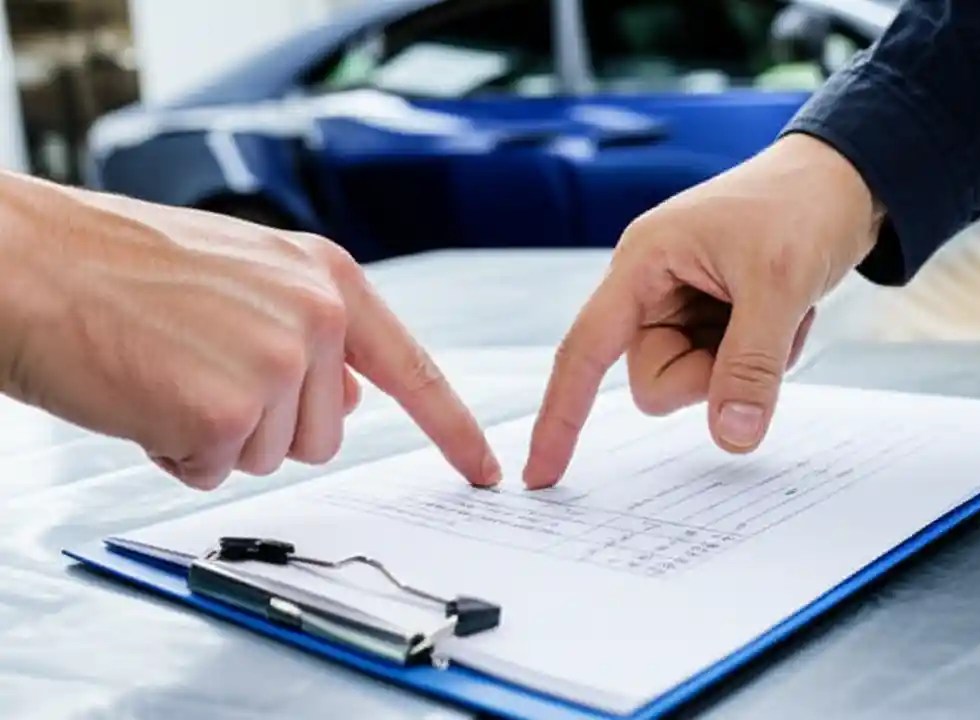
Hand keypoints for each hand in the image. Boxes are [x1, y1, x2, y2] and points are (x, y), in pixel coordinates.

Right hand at [0, 172, 498, 489]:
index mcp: (325, 278)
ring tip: (165, 371)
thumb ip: (309, 331)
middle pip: (326, 433)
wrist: (28, 262)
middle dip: (261, 422)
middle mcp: (316, 315)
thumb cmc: (120, 268)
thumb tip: (357, 393)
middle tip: (195, 367)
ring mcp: (277, 362)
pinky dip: (173, 451)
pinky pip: (213, 471)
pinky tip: (142, 395)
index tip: (484, 470)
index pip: (412, 367)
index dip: (452, 429)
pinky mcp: (226, 410)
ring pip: (271, 455)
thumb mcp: (243, 275)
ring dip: (215, 435)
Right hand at [524, 134, 883, 488]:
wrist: (849, 177)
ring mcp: (686, 304)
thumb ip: (750, 366)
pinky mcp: (717, 317)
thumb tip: (731, 438)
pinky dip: (765, 354)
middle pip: (654, 379)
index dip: (560, 414)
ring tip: (784, 309)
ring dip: (748, 362)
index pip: (584, 349)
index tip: (541, 475)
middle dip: (712, 373)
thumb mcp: (779, 285)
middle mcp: (654, 286)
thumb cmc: (802, 204)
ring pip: (696, 381)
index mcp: (643, 262)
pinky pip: (728, 370)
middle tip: (765, 328)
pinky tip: (790, 310)